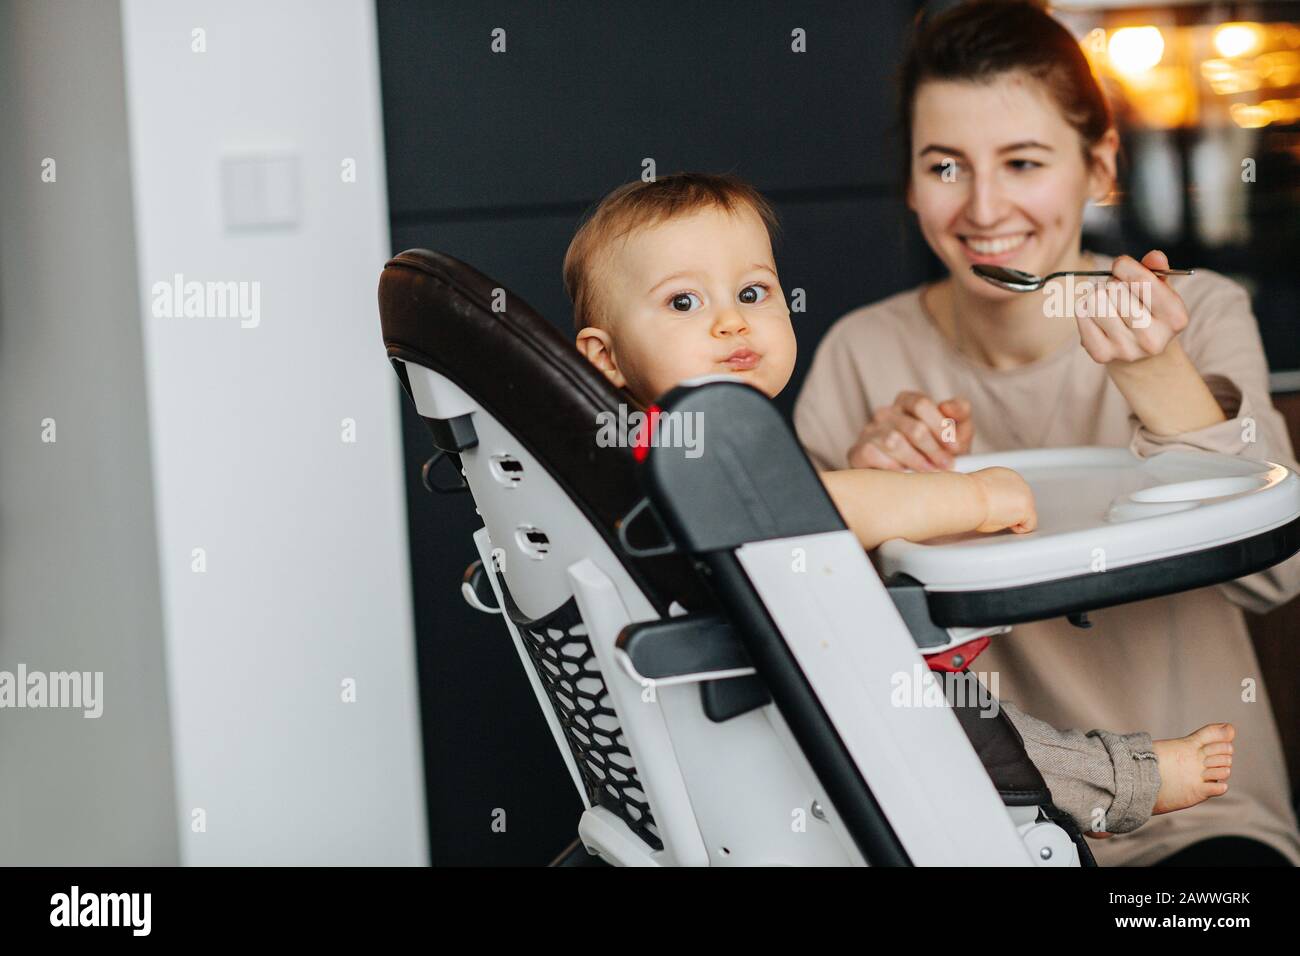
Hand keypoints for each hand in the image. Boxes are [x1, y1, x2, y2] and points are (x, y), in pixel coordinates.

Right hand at [847, 391, 973, 471]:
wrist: (912, 482)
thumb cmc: (938, 452)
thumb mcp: (957, 432)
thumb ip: (960, 413)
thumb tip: (947, 405)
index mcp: (907, 402)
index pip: (921, 404)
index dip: (940, 426)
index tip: (954, 447)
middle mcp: (886, 413)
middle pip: (912, 426)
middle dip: (933, 449)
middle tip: (946, 465)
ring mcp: (869, 431)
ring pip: (893, 441)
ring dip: (916, 460)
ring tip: (928, 472)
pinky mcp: (857, 451)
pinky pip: (872, 454)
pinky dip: (891, 466)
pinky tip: (903, 474)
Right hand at [970, 467, 1036, 533]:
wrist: (967, 498)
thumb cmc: (967, 496)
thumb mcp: (981, 490)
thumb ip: (993, 494)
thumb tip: (992, 504)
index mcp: (1006, 475)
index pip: (1012, 494)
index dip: (1003, 505)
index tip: (991, 509)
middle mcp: (1019, 481)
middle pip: (1021, 504)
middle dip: (1010, 512)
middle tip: (992, 514)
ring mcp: (1026, 495)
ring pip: (1026, 514)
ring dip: (1012, 519)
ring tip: (995, 516)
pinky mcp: (1028, 508)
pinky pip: (1029, 525)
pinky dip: (1017, 529)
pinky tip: (1003, 522)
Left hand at [1075, 250, 1188, 364]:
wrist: (1141, 352)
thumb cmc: (1149, 309)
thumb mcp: (1160, 287)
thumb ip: (1157, 269)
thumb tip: (1154, 256)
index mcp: (1175, 318)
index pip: (1143, 281)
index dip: (1124, 266)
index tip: (1120, 265)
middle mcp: (1153, 338)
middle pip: (1115, 290)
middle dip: (1112, 282)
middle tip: (1117, 289)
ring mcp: (1126, 350)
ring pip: (1096, 302)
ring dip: (1097, 294)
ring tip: (1107, 300)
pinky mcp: (1102, 355)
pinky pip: (1082, 315)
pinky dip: (1084, 307)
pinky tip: (1096, 313)